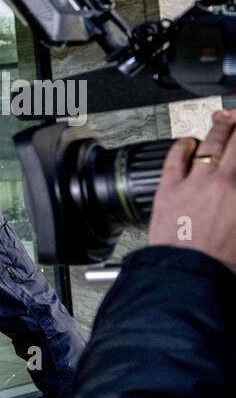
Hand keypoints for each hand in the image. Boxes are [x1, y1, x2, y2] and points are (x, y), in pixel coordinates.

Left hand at [148, 109, 235, 273]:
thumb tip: (235, 196)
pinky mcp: (169, 189)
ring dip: (220, 129)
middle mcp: (227, 182)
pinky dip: (182, 146)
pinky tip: (186, 142)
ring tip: (224, 121)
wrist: (190, 276)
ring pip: (211, 145)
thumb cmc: (223, 263)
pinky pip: (174, 159)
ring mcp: (197, 183)